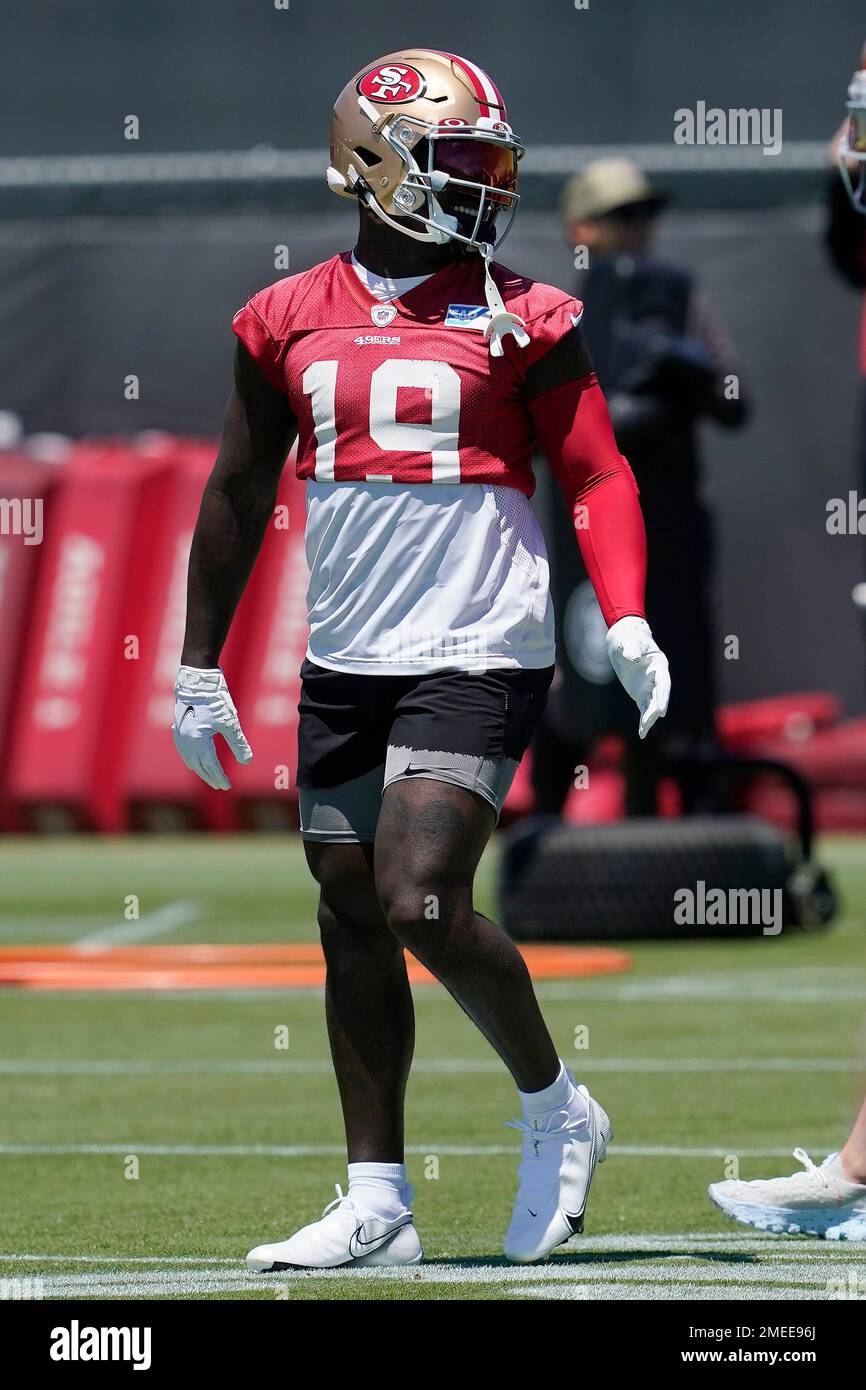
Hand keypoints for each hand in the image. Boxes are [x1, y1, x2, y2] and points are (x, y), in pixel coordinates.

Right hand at [171, 666, 252, 789]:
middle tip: (221, 786)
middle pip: (198, 765)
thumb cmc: (215, 698)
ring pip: (189, 759)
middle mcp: (185, 740)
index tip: (227, 786)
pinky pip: (183, 750)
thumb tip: (247, 762)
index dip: (219, 777)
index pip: (210, 765)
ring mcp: (179, 733)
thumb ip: (238, 743)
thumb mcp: (230, 722)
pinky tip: (195, 762)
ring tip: (210, 776)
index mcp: (197, 740)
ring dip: (200, 769)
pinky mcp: (178, 727)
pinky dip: (191, 759)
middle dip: (210, 776)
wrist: (197, 677)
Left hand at [606, 616, 670, 738]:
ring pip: (652, 705)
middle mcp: (657, 677)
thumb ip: (631, 649)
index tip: (661, 710)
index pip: (663, 683)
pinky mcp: (641, 693)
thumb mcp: (628, 641)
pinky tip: (642, 732)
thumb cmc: (628, 638)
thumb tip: (632, 658)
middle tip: (650, 720)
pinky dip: (643, 720)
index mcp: (658, 665)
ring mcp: (649, 686)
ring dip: (648, 718)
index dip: (663, 696)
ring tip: (643, 731)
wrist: (623, 640)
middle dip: (655, 709)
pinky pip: (644, 708)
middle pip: (659, 696)